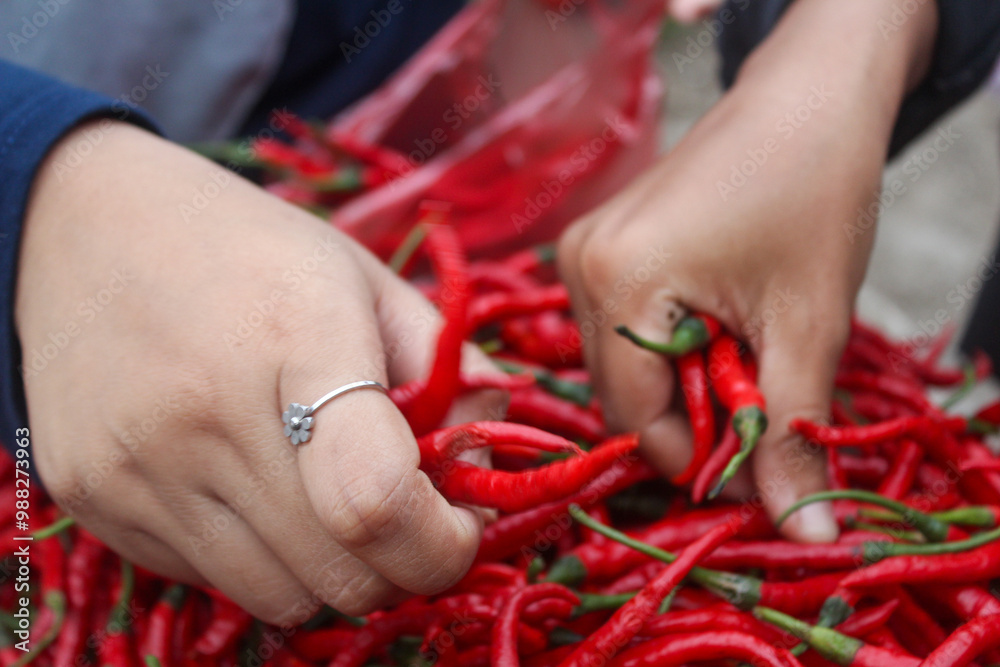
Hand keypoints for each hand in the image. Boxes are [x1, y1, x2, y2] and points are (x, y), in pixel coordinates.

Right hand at [16, 121, 499, 622]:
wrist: (85, 228)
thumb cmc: (251, 250)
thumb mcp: (364, 279)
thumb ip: (447, 366)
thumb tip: (484, 459)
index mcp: (296, 332)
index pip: (376, 496)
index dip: (441, 542)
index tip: (459, 527)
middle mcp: (206, 409)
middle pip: (340, 571)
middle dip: (402, 565)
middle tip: (408, 517)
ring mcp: (139, 463)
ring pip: (283, 597)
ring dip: (334, 571)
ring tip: (332, 503)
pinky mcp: (94, 496)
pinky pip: (214, 579)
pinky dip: (262, 558)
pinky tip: (257, 491)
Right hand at [558, 0, 936, 540]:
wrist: (805, 99)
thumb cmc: (813, 190)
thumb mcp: (810, 323)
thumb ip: (793, 433)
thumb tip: (806, 531)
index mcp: (618, 281)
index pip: (637, 418)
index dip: (701, 454)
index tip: (760, 457)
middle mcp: (578, 267)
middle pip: (621, 396)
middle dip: (690, 418)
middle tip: (761, 398)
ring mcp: (578, 253)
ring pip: (619, 367)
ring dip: (679, 383)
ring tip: (741, 346)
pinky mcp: (592, 247)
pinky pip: (617, 330)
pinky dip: (665, 348)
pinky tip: (713, 321)